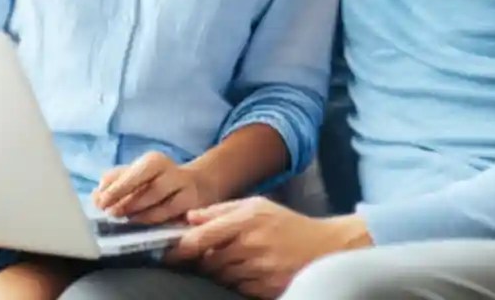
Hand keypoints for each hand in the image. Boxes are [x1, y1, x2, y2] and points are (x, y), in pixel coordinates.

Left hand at [91, 151, 214, 223]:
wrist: (194, 185)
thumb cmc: (155, 182)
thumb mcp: (133, 176)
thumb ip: (113, 183)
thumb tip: (96, 196)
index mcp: (154, 161)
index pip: (135, 174)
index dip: (117, 189)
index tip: (101, 202)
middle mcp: (172, 173)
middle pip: (151, 189)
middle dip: (129, 202)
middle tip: (111, 213)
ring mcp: (185, 191)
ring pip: (163, 205)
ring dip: (141, 214)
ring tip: (125, 219)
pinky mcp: (192, 207)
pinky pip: (173, 216)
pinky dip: (156, 221)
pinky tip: (143, 224)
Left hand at [165, 197, 371, 298]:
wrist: (325, 247)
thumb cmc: (287, 224)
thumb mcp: (256, 206)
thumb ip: (220, 211)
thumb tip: (189, 218)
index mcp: (246, 220)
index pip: (200, 239)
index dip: (179, 248)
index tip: (169, 251)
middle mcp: (251, 245)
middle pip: (207, 262)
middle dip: (203, 260)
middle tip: (207, 255)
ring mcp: (259, 270)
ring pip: (221, 277)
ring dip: (220, 271)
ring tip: (236, 260)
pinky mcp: (265, 289)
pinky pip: (237, 289)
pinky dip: (237, 282)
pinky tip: (249, 271)